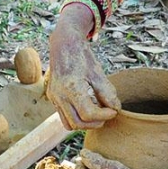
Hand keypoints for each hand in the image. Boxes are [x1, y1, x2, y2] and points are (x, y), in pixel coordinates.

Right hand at [46, 6, 118, 128]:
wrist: (63, 45)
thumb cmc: (81, 55)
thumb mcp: (97, 72)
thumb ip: (107, 92)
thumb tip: (115, 108)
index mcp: (71, 87)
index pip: (88, 113)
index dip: (104, 115)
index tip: (114, 110)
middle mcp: (59, 95)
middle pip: (78, 123)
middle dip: (96, 122)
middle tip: (107, 114)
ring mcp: (54, 98)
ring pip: (69, 123)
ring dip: (85, 123)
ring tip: (98, 113)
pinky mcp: (52, 98)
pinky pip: (64, 117)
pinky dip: (77, 118)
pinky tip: (87, 108)